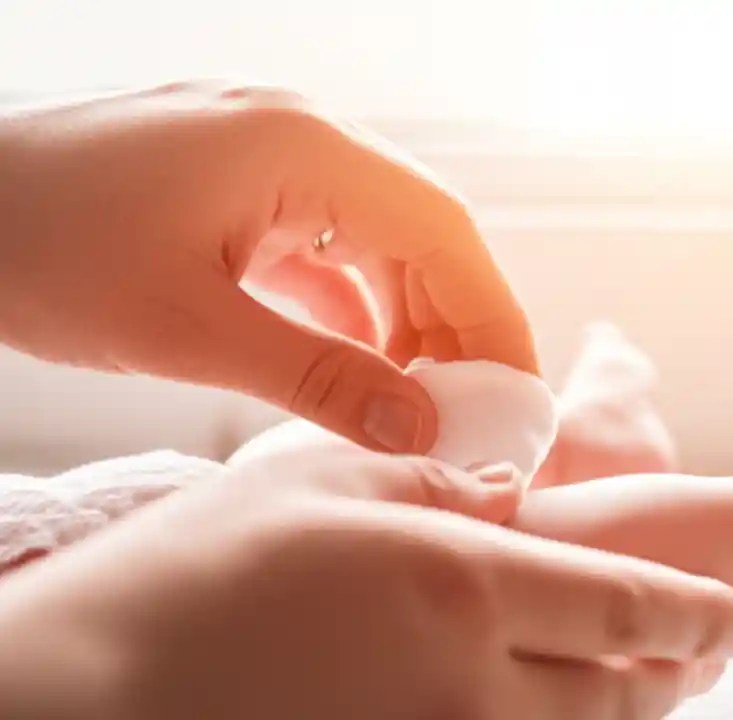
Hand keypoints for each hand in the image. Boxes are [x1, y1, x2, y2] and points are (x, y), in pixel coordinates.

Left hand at [0, 81, 536, 453]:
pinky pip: (325, 247)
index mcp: (299, 146)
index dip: (493, 311)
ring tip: (420, 400)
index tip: (519, 389)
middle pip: (420, 229)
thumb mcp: (187, 329)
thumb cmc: (39, 248)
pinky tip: (360, 362)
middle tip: (474, 409)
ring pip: (377, 240)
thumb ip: (316, 376)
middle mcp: (297, 137)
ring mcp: (266, 158)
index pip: (440, 227)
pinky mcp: (237, 189)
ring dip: (407, 317)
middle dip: (456, 320)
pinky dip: (353, 307)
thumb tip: (417, 428)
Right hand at [0, 450, 732, 718]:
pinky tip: (558, 715)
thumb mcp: (326, 482)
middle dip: (678, 671)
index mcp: (466, 584)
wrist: (99, 690)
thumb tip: (507, 491)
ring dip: (630, 713)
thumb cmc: (202, 572)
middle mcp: (474, 682)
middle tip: (712, 653)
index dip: (704, 620)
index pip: (632, 610)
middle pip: (623, 690)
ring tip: (655, 684)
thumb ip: (437, 478)